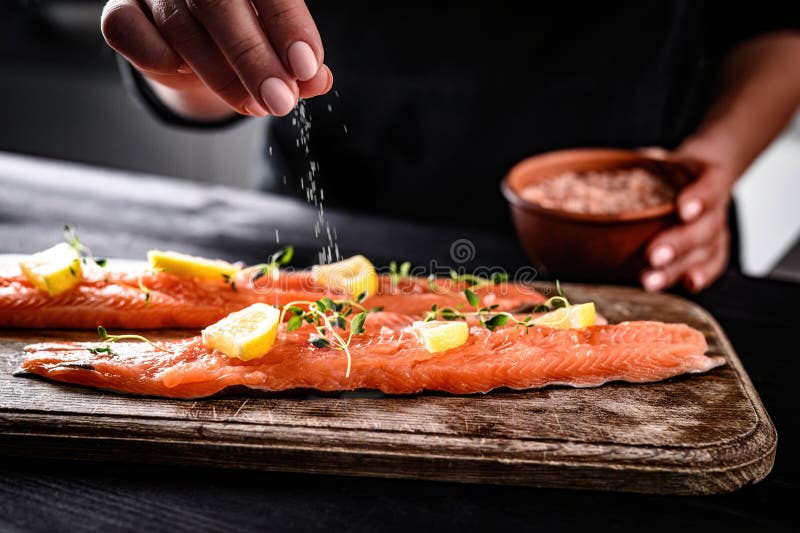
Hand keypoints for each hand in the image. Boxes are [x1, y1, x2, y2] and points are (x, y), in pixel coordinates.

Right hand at [101, 0, 331, 116]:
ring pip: (181, 27)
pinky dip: (165, 62)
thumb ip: (297, 61)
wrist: (189, 48)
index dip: (289, 26)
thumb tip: (318, 80)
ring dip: (222, 75)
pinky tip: (188, 72)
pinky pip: (136, 38)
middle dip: (254, 58)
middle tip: (280, 100)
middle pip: (218, 3)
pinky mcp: (119, 11)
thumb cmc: (240, 38)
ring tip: (255, 104)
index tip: (306, 68)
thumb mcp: (276, 48)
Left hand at [639, 144, 737, 292]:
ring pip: (704, 253)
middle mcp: (716, 207)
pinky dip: (699, 276)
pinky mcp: (713, 248)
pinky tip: (686, 286)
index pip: (709, 187)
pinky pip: (712, 265)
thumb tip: (604, 164)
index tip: (683, 209)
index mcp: (708, 177)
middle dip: (677, 244)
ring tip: (651, 280)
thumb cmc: (674, 167)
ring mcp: (716, 230)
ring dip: (677, 268)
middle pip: (703, 228)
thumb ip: (640, 161)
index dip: (699, 198)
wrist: (701, 174)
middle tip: (653, 255)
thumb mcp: (660, 155)